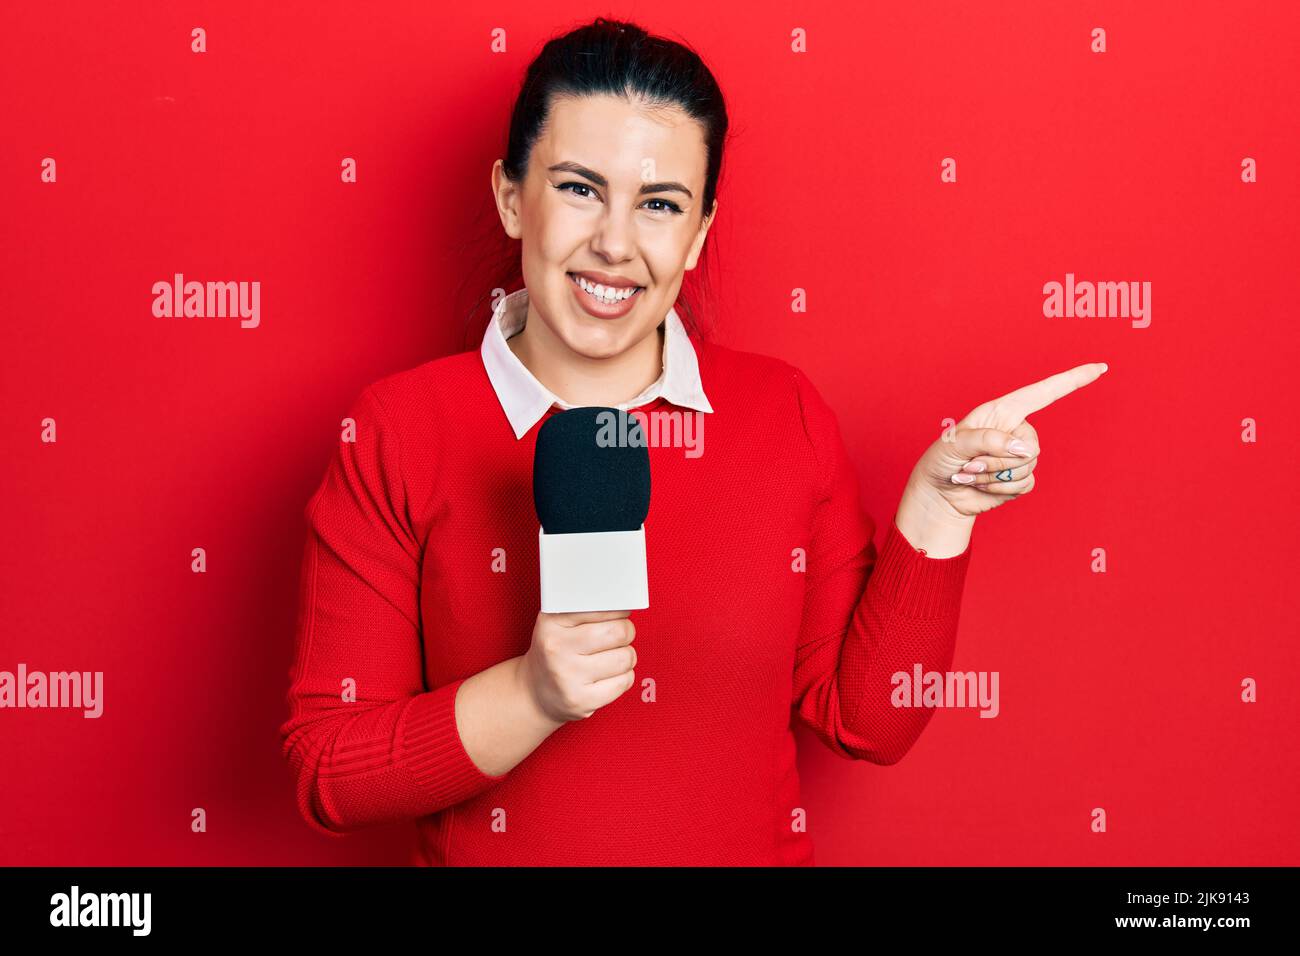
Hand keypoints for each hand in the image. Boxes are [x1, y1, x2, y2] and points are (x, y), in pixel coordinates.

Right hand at [518, 609, 636, 722]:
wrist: (535, 693)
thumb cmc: (556, 651)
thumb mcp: (558, 624)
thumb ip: (586, 609)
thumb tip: (623, 603)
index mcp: (550, 622)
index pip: (602, 607)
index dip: (618, 610)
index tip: (618, 614)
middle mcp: (556, 648)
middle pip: (619, 632)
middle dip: (626, 632)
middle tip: (618, 636)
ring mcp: (568, 677)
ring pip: (625, 658)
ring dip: (627, 656)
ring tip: (612, 657)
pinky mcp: (582, 701)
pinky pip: (624, 681)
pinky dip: (624, 677)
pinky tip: (608, 676)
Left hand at [907, 362, 1107, 518]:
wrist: (939, 494)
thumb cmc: (941, 461)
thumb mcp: (955, 444)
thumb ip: (988, 441)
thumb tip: (1025, 449)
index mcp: (1001, 411)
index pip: (1042, 393)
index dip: (1072, 380)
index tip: (1100, 367)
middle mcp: (1014, 430)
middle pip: (1031, 446)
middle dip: (997, 461)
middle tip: (969, 464)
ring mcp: (1019, 455)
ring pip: (1027, 468)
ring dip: (994, 476)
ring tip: (971, 474)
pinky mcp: (1020, 478)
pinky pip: (1025, 485)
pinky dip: (999, 490)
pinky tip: (981, 486)